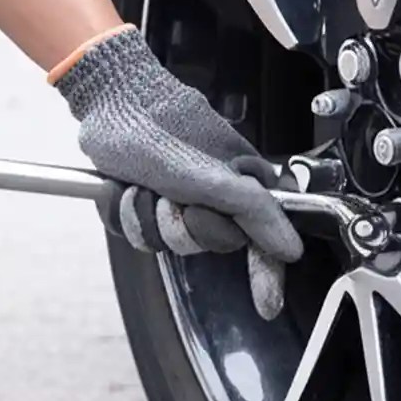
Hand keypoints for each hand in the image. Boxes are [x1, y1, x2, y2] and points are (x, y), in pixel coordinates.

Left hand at [56, 27, 301, 319]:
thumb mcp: (212, 175)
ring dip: (148, 219)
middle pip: (208, 244)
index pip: (264, 240)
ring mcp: (179, 196)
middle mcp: (214, 192)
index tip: (267, 302)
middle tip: (172, 200)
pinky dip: (128, 214)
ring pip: (168, 241)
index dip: (266, 273)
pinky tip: (126, 188)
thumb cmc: (158, 127)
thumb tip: (291, 247)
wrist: (108, 98)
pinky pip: (139, 231)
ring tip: (143, 187)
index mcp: (241, 184)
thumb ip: (255, 212)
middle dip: (182, 228)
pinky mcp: (148, 198)